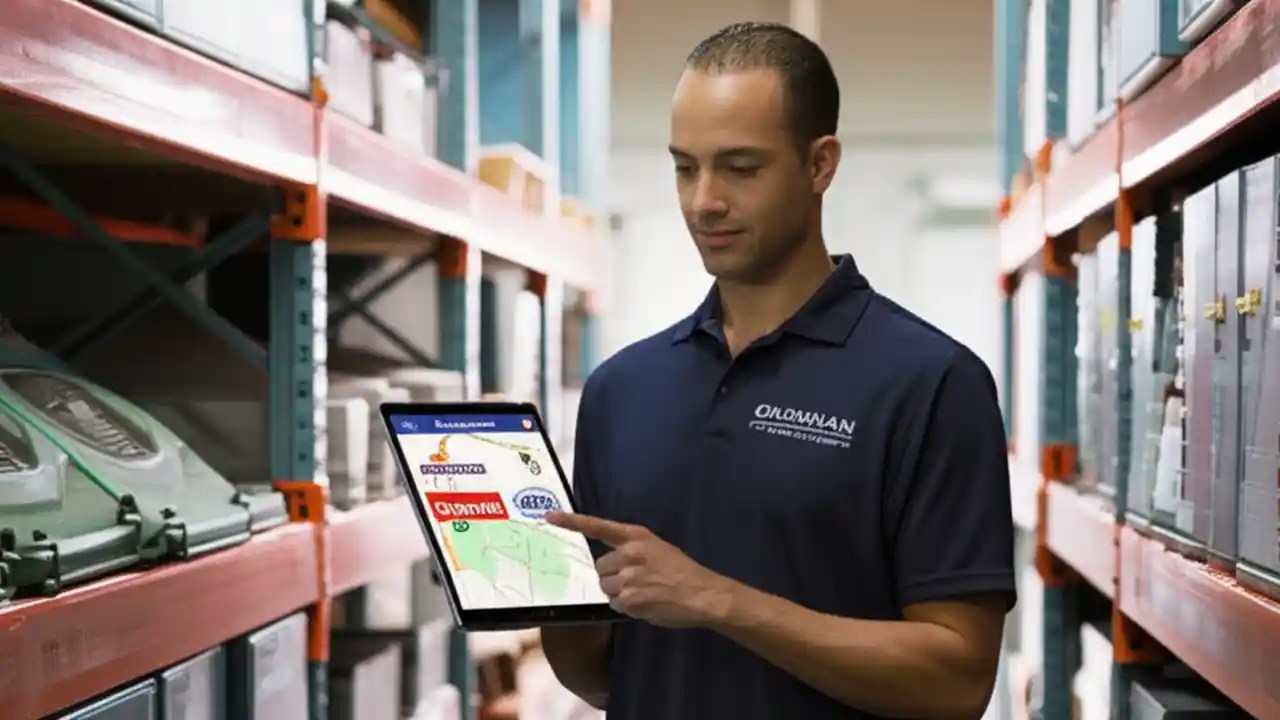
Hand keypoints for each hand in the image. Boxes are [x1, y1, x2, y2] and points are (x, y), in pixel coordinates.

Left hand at [545, 510, 735, 627]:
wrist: (702, 593)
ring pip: (606, 587)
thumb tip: (611, 563)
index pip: (597, 526)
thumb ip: (633, 550)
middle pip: (600, 567)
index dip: (571, 522)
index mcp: (635, 536)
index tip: (549, 516)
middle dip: (613, 576)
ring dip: (620, 592)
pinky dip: (628, 607)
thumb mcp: (657, 548)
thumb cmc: (682, 571)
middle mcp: (628, 553)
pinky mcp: (630, 599)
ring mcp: (628, 576)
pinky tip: (647, 603)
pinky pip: (616, 604)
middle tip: (637, 581)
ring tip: (644, 592)